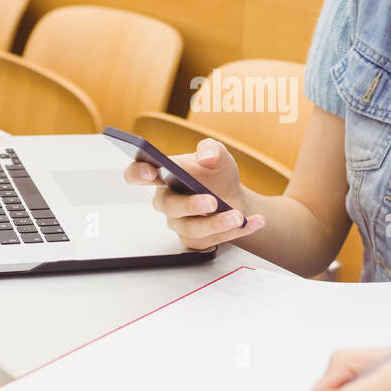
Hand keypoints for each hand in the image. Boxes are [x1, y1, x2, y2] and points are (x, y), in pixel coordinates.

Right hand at [122, 137, 264, 250]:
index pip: (137, 174)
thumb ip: (211, 149)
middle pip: (168, 206)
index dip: (138, 173)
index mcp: (164, 176)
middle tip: (211, 201)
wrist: (234, 196)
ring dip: (217, 223)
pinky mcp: (196, 241)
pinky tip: (253, 222)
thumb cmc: (216, 174)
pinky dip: (237, 231)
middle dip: (190, 205)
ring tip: (237, 216)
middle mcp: (168, 202)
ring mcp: (181, 224)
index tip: (151, 171)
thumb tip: (206, 157)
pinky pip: (213, 241)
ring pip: (192, 229)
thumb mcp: (219, 155)